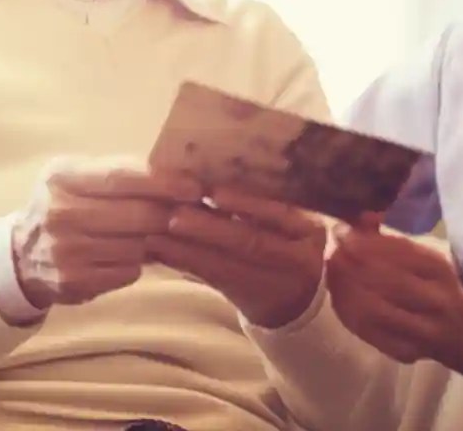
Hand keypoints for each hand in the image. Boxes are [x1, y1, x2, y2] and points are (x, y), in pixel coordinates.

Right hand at [13, 157, 202, 308]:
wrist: (21, 255)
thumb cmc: (64, 205)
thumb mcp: (77, 177)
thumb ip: (119, 173)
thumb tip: (178, 172)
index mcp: (63, 178)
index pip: (122, 177)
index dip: (163, 182)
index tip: (196, 187)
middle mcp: (61, 213)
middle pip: (136, 214)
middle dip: (171, 213)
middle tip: (195, 212)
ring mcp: (66, 251)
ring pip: (137, 246)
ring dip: (155, 241)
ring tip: (159, 233)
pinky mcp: (74, 282)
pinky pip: (127, 271)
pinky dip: (136, 264)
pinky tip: (131, 256)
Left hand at [147, 187, 326, 328]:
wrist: (295, 296)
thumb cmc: (287, 239)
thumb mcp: (291, 220)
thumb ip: (261, 200)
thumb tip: (211, 165)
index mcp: (308, 231)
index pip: (278, 215)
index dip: (247, 204)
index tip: (215, 193)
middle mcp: (296, 259)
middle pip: (250, 243)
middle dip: (209, 230)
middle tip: (174, 216)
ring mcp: (272, 282)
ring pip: (225, 267)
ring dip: (185, 251)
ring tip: (155, 236)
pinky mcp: (243, 298)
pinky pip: (209, 280)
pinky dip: (180, 264)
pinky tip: (157, 252)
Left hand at [325, 214, 462, 364]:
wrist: (459, 331)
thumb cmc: (432, 284)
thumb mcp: (420, 257)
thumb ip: (389, 239)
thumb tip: (360, 216)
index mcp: (438, 269)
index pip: (399, 252)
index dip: (364, 243)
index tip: (341, 234)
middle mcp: (436, 300)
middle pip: (386, 281)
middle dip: (352, 265)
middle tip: (332, 254)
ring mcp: (423, 330)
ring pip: (375, 309)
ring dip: (345, 288)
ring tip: (332, 273)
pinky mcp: (406, 351)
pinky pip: (369, 332)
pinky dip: (348, 312)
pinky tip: (338, 296)